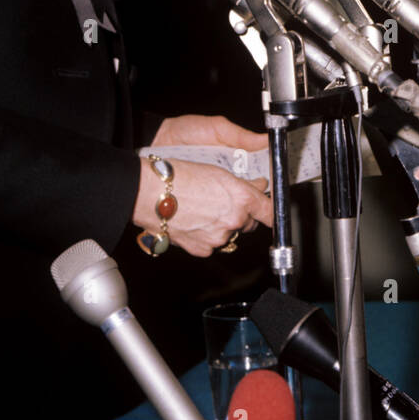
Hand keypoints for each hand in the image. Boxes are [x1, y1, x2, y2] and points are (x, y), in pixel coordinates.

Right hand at [135, 114, 272, 256]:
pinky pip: (211, 243)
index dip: (270, 209)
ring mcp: (217, 238)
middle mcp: (233, 221)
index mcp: (240, 198)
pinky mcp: (202, 249)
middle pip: (249, 222)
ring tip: (202, 208)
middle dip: (242, 213)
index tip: (270, 209)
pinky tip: (193, 219)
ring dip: (222, 224)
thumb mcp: (216, 170)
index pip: (270, 212)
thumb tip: (256, 188)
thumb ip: (241, 185)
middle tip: (224, 200)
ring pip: (229, 233)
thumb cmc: (177, 175)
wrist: (148, 193)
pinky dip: (206, 234)